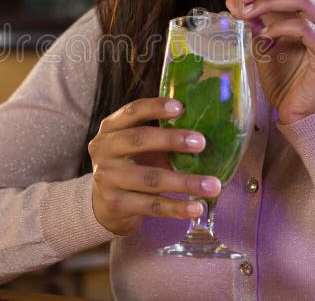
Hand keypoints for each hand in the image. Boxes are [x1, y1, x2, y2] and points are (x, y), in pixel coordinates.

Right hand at [88, 98, 222, 235]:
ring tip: (212, 185)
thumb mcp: (135, 145)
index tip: (181, 107)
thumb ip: (159, 135)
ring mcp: (107, 178)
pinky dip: (177, 208)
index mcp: (110, 128)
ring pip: (151, 178)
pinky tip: (197, 208)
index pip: (132, 111)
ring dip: (185, 182)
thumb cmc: (130, 166)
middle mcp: (104, 150)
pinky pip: (152, 206)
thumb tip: (203, 130)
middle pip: (139, 140)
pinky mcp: (116, 204)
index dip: (155, 107)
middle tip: (201, 143)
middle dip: (172, 140)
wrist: (102, 205)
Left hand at [225, 0, 314, 124]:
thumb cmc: (285, 79)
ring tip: (249, 15)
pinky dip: (282, 26)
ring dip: (272, 3)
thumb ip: (254, 21)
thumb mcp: (264, 43)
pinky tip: (266, 35)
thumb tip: (232, 0)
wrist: (298, 114)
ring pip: (306, 2)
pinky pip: (306, 29)